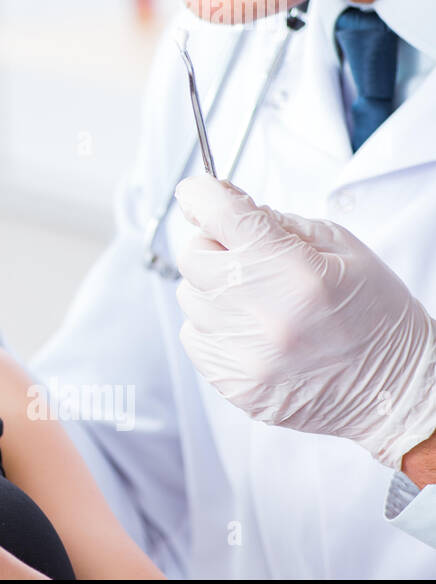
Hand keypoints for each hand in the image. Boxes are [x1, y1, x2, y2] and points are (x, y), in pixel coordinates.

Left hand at [173, 175, 435, 469]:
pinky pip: (193, 334)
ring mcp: (244, 354)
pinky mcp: (231, 382)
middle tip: (245, 255)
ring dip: (214, 288)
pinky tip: (251, 328)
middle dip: (213, 245)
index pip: (219, 216)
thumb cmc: (376, 318)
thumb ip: (275, 220)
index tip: (198, 192)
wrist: (394, 391)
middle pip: (193, 255)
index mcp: (295, 274)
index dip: (202, 195)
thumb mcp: (341, 247)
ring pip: (190, 296)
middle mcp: (264, 316)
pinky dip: (213, 324)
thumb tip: (221, 202)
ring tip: (258, 299)